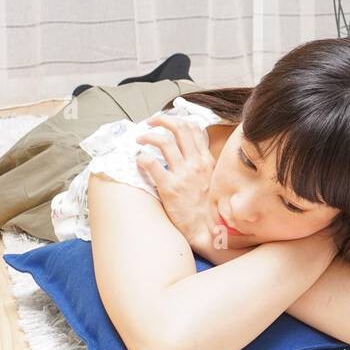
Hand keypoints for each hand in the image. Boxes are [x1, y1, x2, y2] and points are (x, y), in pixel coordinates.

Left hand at [135, 113, 219, 255]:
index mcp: (206, 160)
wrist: (205, 229)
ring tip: (139, 139)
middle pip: (179, 129)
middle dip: (161, 120)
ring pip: (164, 142)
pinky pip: (151, 163)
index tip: (165, 121)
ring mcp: (183, 175)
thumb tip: (190, 149)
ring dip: (148, 136)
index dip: (177, 120)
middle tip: (149, 123)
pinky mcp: (169, 187)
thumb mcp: (211, 179)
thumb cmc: (206, 207)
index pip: (193, 128)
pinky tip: (138, 159)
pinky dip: (142, 157)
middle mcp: (196, 164)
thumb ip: (202, 163)